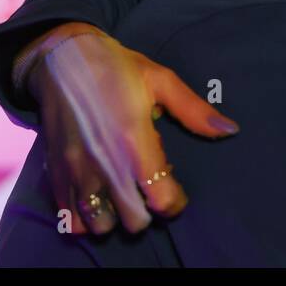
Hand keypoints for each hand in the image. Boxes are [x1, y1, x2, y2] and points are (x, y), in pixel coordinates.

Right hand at [25, 22, 239, 234]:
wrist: (62, 58)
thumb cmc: (117, 67)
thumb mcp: (161, 80)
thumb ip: (194, 111)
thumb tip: (231, 130)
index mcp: (134, 141)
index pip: (160, 199)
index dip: (175, 203)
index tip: (176, 191)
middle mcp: (104, 164)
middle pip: (134, 222)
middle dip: (148, 211)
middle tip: (149, 189)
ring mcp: (76, 173)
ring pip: (100, 226)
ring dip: (116, 217)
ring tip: (122, 194)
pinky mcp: (55, 174)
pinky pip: (68, 220)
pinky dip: (84, 218)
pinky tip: (97, 196)